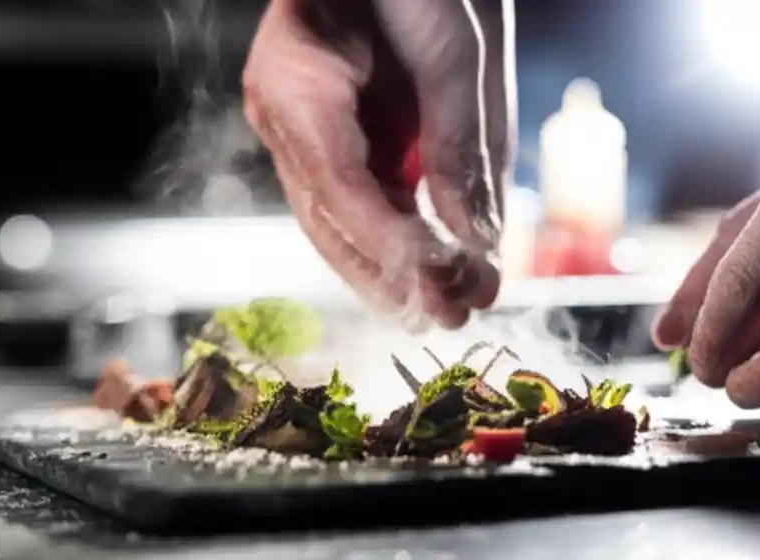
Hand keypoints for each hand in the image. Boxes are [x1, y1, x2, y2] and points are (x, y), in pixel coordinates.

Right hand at [242, 0, 510, 328]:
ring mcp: (303, 129)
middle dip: (395, 275)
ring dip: (401, 267)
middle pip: (329, 220)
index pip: (336, 183)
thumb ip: (460, 142)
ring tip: (464, 298)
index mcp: (292, 82)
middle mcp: (285, 114)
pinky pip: (362, 201)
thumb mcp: (453, 46)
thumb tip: (474, 238)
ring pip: (342, 223)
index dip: (387, 242)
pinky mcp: (332, 137)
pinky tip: (444, 264)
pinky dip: (403, 235)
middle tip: (458, 312)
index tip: (437, 283)